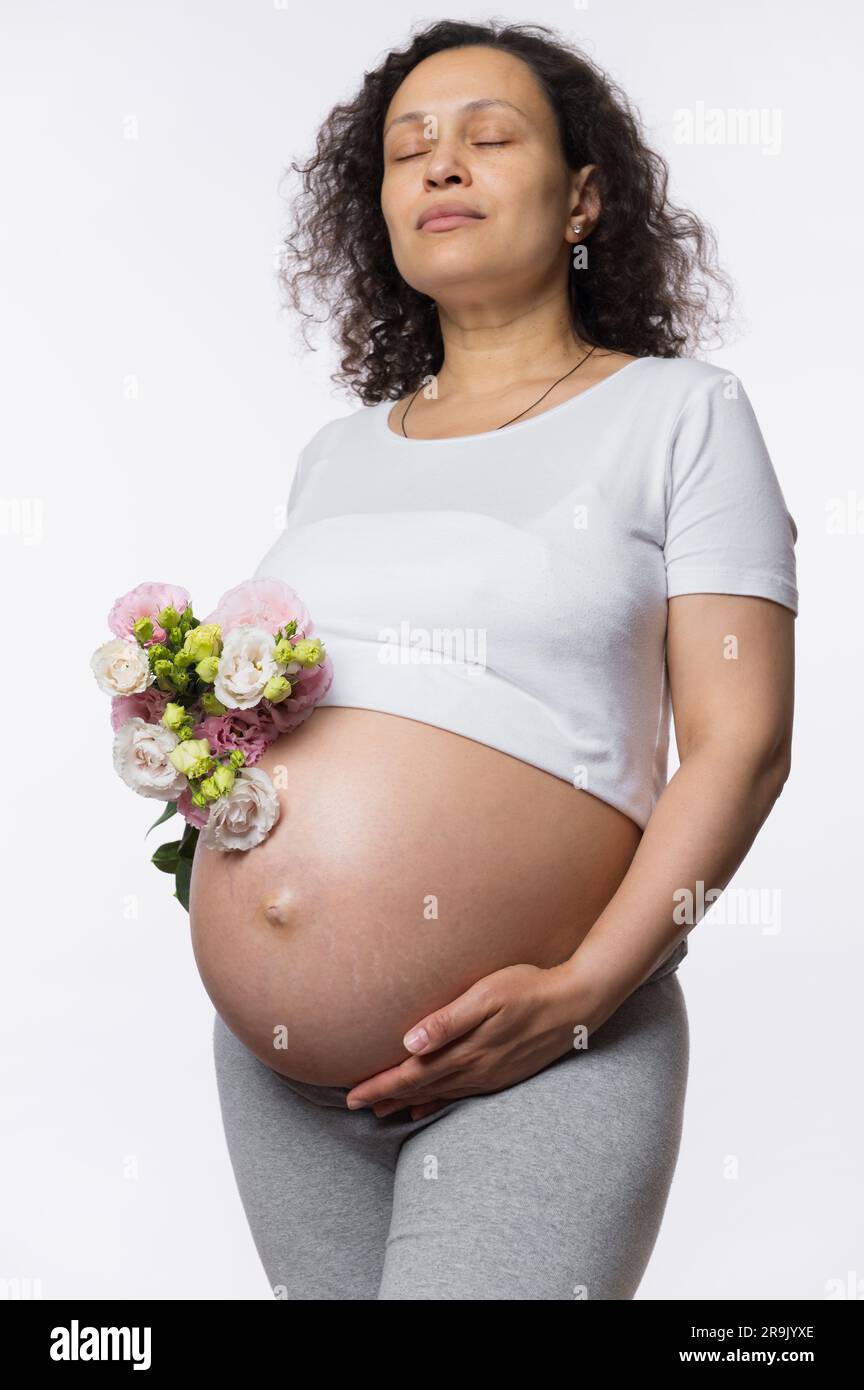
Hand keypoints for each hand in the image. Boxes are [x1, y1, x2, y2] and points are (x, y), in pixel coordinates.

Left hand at [343, 961, 606, 1119]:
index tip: (352, 1094)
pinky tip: (429, 1105)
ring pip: (440, 1095)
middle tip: (356, 1105)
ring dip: (409, 1101)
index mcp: (466, 1050)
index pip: (412, 1074)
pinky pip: (462, 1096)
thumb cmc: (528, 989)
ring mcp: (491, 1076)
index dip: (381, 1085)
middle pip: (421, 1088)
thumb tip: (409, 1043)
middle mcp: (476, 1070)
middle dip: (387, 1097)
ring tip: (384, 1110)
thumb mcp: (486, 995)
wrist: (576, 1004)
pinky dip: (438, 1102)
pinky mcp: (504, 1074)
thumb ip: (447, 1020)